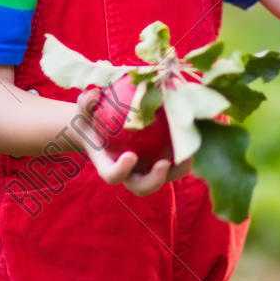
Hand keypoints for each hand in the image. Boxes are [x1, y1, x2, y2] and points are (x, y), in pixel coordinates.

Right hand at [69, 88, 191, 195]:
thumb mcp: (84, 109)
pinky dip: (185, 150)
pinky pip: (176, 160)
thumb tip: (95, 93)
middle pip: (143, 187)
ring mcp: (147, 169)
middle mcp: (130, 173)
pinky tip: (195, 132)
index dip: (121, 171)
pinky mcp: (163, 160)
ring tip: (188, 154)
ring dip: (178, 170)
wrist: (104, 125)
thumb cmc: (92, 117)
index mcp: (109, 165)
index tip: (130, 156)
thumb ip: (86, 103)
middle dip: (154, 180)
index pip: (113, 176)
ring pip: (166, 177)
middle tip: (164, 163)